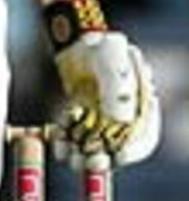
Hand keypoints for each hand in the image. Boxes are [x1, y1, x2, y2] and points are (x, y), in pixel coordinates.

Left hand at [51, 30, 160, 167]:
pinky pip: (73, 137)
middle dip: (102, 159)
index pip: (144, 140)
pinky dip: (65, 141)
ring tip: (66, 152)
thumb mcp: (114, 64)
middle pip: (115, 150)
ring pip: (91, 147)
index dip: (134, 152)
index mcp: (143, 108)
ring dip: (79, 155)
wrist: (78, 38)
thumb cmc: (102, 48)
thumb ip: (118, 89)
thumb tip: (121, 120)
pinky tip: (56, 137)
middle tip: (89, 161)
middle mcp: (124, 119)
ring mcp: (101, 120)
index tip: (119, 157)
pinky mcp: (81, 118)